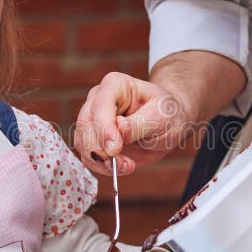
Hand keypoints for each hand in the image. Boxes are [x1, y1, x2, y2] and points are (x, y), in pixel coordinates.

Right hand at [74, 72, 191, 175]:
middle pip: (86, 124)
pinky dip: (101, 167)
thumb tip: (119, 130)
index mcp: (115, 85)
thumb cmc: (166, 114)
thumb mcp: (162, 117)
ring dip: (102, 161)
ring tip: (128, 166)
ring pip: (83, 142)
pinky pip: (88, 156)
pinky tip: (121, 167)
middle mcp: (98, 99)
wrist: (167, 125)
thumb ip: (139, 124)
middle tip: (125, 164)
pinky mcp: (93, 139)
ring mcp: (92, 119)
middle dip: (102, 149)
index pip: (101, 105)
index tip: (115, 148)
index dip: (105, 128)